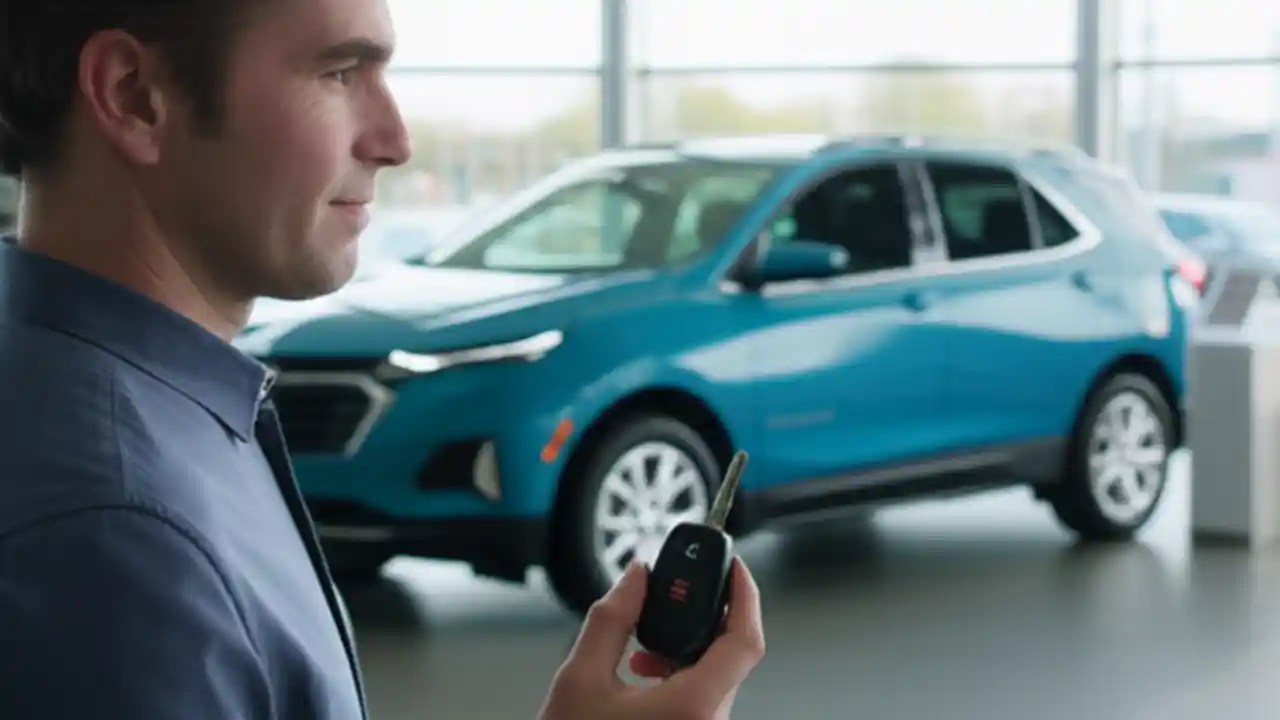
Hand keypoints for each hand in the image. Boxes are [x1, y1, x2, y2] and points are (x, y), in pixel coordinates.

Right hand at [537, 557, 764, 719]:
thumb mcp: (580, 678)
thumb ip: (612, 619)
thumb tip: (636, 578)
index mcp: (692, 708)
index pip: (745, 643)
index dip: (746, 597)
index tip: (735, 569)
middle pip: (731, 657)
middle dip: (705, 619)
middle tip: (681, 592)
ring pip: (716, 678)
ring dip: (687, 649)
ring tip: (643, 644)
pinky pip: (701, 699)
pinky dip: (681, 674)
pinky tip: (643, 670)